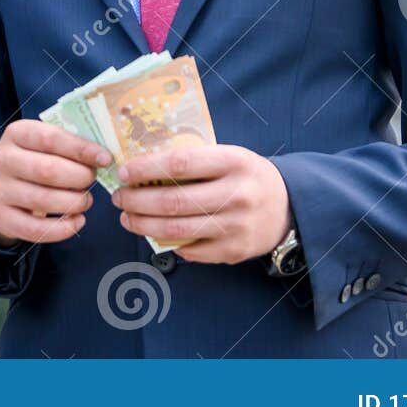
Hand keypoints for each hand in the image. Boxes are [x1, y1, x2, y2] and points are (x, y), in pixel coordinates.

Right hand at [0, 120, 111, 245]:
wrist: (6, 188)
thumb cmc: (37, 160)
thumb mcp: (47, 145)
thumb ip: (71, 145)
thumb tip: (103, 157)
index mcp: (17, 133)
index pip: (50, 138)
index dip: (81, 149)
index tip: (105, 159)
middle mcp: (3, 159)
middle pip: (47, 170)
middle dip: (79, 177)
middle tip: (92, 180)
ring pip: (42, 200)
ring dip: (73, 202)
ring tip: (86, 200)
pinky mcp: (1, 217)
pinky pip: (35, 229)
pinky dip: (63, 229)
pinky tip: (78, 221)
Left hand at [111, 145, 291, 263]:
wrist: (288, 205)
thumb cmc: (246, 175)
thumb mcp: (229, 155)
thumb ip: (194, 160)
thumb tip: (142, 165)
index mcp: (233, 162)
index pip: (180, 164)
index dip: (146, 168)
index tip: (124, 172)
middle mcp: (236, 195)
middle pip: (173, 201)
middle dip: (137, 201)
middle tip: (119, 198)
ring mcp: (236, 226)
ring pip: (177, 230)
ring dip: (143, 225)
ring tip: (127, 218)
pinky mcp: (234, 251)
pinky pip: (191, 250)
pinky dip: (169, 243)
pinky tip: (155, 234)